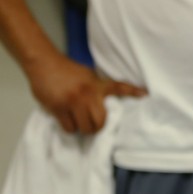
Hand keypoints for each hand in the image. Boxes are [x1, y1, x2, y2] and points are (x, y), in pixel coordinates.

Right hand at [26, 51, 145, 133]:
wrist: (45, 64)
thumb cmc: (67, 70)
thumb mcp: (88, 75)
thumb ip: (97, 87)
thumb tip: (104, 102)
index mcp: (97, 84)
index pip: (119, 87)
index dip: (133, 91)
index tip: (145, 95)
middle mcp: (88, 94)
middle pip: (100, 121)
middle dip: (98, 127)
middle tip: (94, 125)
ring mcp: (73, 103)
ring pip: (85, 128)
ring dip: (83, 129)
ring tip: (81, 123)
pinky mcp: (59, 109)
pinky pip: (70, 128)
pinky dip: (70, 128)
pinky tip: (69, 121)